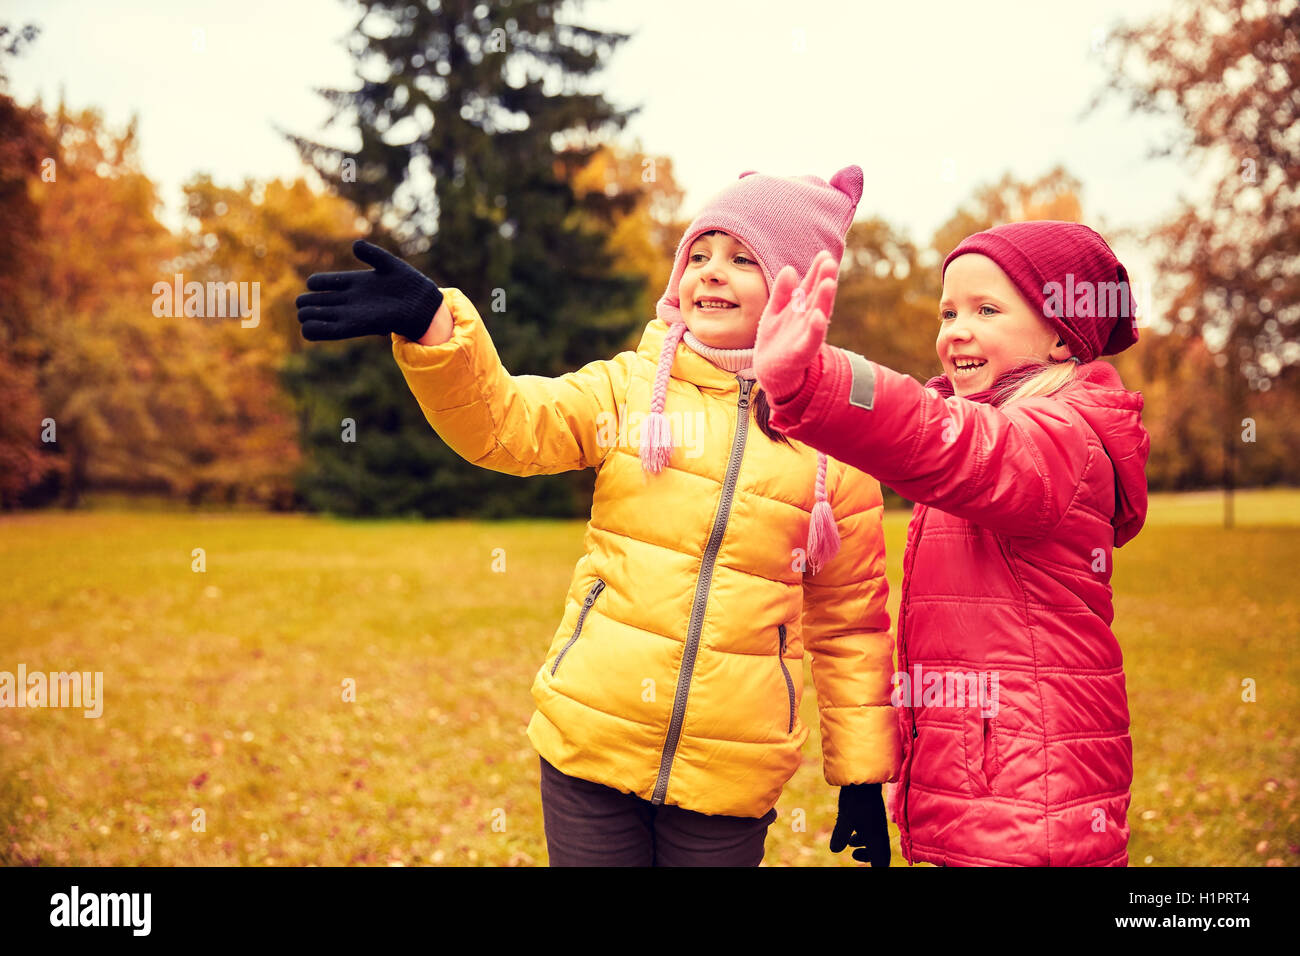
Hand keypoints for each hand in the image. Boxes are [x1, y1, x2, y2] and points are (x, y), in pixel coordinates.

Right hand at [296, 239, 443, 341]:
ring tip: (305, 316)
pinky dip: (316, 330)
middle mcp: (349, 299)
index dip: (315, 282)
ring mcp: (351, 314)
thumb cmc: (409, 283)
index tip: (315, 283)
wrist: (422, 306)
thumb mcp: (389, 264)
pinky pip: (330, 331)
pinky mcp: (356, 327)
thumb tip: (355, 245)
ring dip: (308, 316)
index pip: (322, 282)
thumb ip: (372, 253)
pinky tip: (308, 328)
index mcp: (353, 282)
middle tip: (306, 304)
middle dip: (306, 302)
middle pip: (314, 301)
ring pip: (317, 317)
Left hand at [753, 249, 839, 402]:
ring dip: (824, 300)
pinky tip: (818, 317)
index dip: (817, 270)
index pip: (811, 286)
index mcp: (802, 308)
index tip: (824, 254)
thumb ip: (782, 292)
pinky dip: (815, 329)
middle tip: (829, 261)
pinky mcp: (801, 352)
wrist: (771, 372)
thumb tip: (789, 268)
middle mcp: (808, 319)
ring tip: (829, 283)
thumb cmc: (776, 339)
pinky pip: (810, 340)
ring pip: (817, 315)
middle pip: (817, 297)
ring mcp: (806, 335)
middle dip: (824, 279)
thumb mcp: (775, 311)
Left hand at [829, 782, 890, 865]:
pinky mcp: (872, 816)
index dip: (874, 870)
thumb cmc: (856, 798)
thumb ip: (841, 835)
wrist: (864, 778)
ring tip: (851, 846)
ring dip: (865, 848)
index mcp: (876, 838)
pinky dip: (862, 838)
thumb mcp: (846, 817)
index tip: (861, 869)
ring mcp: (876, 824)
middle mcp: (879, 833)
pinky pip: (871, 833)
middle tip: (855, 856)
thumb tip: (834, 850)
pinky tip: (850, 834)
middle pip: (880, 855)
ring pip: (875, 843)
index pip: (881, 863)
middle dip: (870, 860)